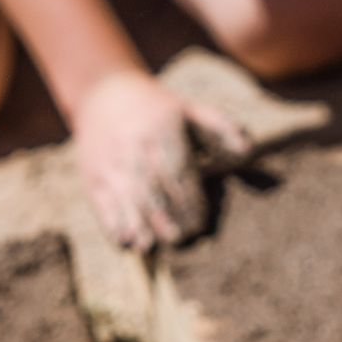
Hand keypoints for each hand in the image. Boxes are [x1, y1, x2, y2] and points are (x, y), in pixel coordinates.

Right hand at [71, 70, 251, 252]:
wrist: (105, 94)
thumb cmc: (160, 111)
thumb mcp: (192, 110)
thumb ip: (222, 129)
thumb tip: (248, 151)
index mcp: (163, 129)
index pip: (177, 169)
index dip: (188, 199)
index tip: (200, 223)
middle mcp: (135, 146)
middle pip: (151, 186)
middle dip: (164, 216)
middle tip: (180, 239)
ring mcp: (112, 162)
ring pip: (126, 196)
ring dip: (138, 223)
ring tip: (150, 247)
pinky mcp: (93, 175)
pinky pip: (101, 202)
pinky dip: (111, 222)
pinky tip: (124, 241)